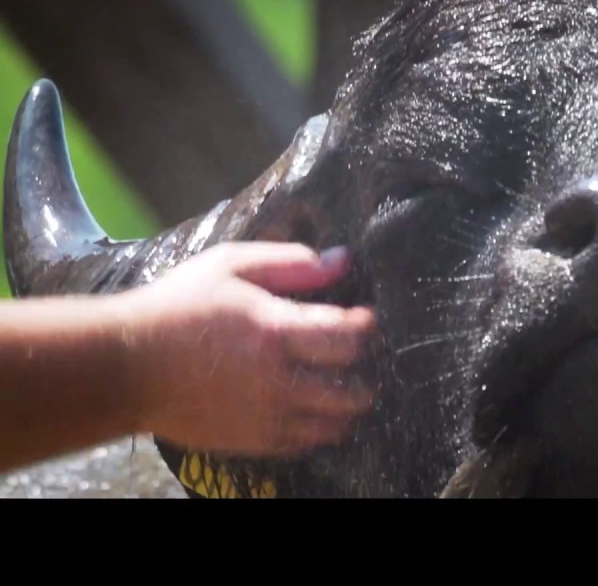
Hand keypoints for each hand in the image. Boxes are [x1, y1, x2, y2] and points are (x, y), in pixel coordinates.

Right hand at [118, 242, 376, 457]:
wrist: (124, 366)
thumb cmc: (176, 307)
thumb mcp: (229, 266)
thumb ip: (289, 263)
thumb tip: (340, 261)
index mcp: (273, 332)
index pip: (343, 336)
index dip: (364, 326)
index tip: (366, 319)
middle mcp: (276, 380)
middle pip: (348, 388)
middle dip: (364, 372)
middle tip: (364, 359)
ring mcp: (264, 417)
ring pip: (332, 423)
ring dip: (348, 407)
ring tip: (349, 390)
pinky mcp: (250, 441)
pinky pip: (304, 444)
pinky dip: (320, 430)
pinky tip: (318, 413)